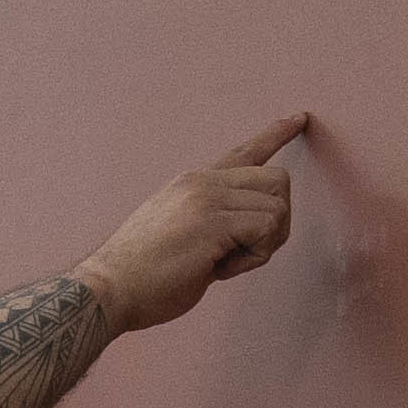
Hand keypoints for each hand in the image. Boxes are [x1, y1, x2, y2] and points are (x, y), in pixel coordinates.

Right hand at [71, 116, 304, 332]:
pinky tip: (220, 269)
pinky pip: (268, 230)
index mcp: (192, 183)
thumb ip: (213, 223)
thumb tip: (244, 235)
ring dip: (263, 246)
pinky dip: (255, 258)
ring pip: (278, 208)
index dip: (275, 135)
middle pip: (277, 181)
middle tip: (244, 253)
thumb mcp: (179, 234)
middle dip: (276, 222)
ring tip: (223, 263)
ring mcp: (208, 197)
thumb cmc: (141, 276)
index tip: (299, 118)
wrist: (108, 289)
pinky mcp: (214, 222)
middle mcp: (202, 181)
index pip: (243, 152)